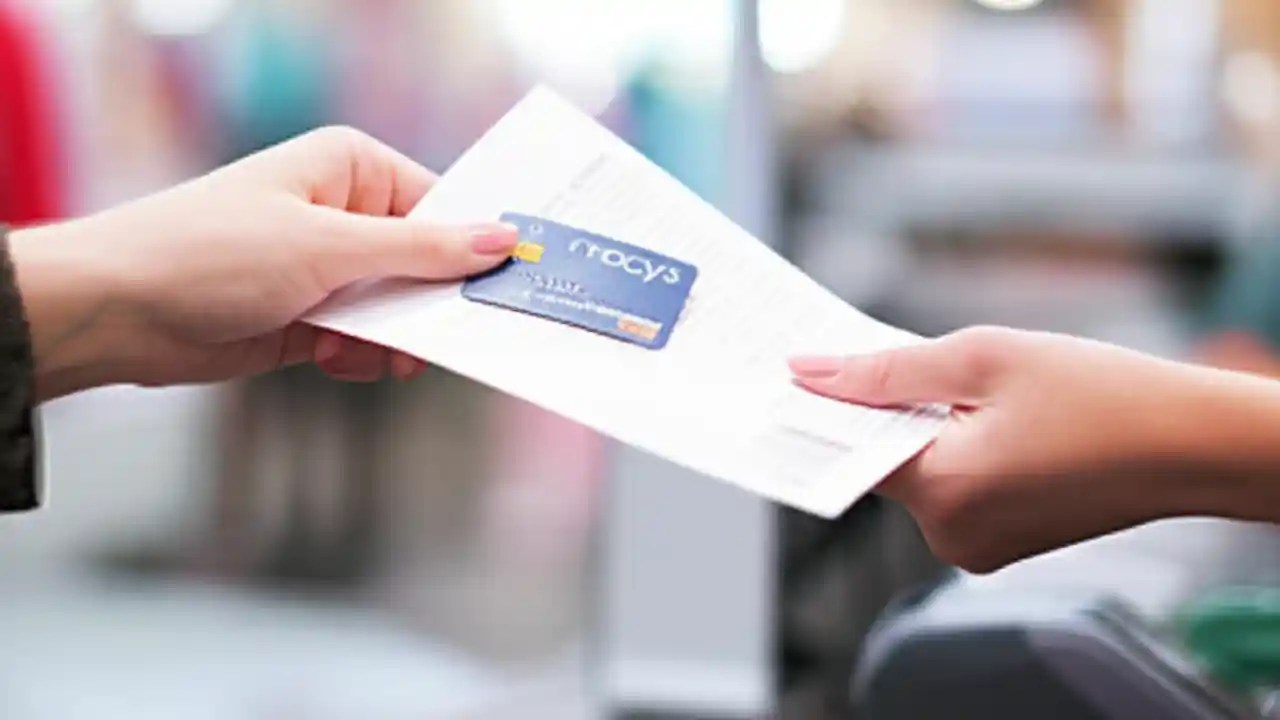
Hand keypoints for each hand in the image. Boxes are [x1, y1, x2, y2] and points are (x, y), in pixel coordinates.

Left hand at [8, 127, 517, 399]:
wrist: (117, 312)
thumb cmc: (210, 253)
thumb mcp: (328, 246)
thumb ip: (421, 249)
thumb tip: (500, 238)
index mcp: (351, 169)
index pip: (442, 207)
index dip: (473, 250)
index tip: (504, 290)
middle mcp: (343, 214)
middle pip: (425, 264)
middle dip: (427, 306)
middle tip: (439, 340)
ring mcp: (326, 268)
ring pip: (398, 310)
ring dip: (389, 340)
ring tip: (359, 351)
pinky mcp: (310, 317)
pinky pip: (366, 341)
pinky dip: (360, 357)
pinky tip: (330, 359)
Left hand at [790, 327, 1279, 572]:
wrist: (1193, 444)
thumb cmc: (1102, 394)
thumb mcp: (983, 358)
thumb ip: (886, 371)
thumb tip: (808, 372)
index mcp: (945, 490)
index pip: (849, 450)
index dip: (825, 406)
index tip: (794, 372)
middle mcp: (952, 535)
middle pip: (884, 460)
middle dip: (884, 409)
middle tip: (885, 353)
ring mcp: (978, 547)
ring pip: (920, 474)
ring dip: (924, 428)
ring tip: (965, 384)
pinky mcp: (1001, 544)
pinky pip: (953, 490)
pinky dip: (955, 451)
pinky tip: (984, 414)